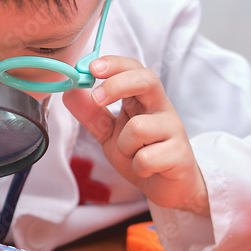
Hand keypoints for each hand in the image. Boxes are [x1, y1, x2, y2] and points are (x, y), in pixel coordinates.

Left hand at [62, 56, 208, 214]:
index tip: (90, 67)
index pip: (133, 69)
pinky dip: (138, 167)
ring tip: (133, 155)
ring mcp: (173, 129)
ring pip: (138, 128)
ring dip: (125, 146)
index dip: (113, 64)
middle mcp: (161, 108)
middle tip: (97, 98)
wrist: (168, 186)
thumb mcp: (109, 133)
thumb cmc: (140, 154)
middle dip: (118, 84)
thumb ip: (91, 114)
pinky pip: (146, 158)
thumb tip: (70, 92)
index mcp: (143, 99)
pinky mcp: (179, 154)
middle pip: (147, 79)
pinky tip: (146, 169)